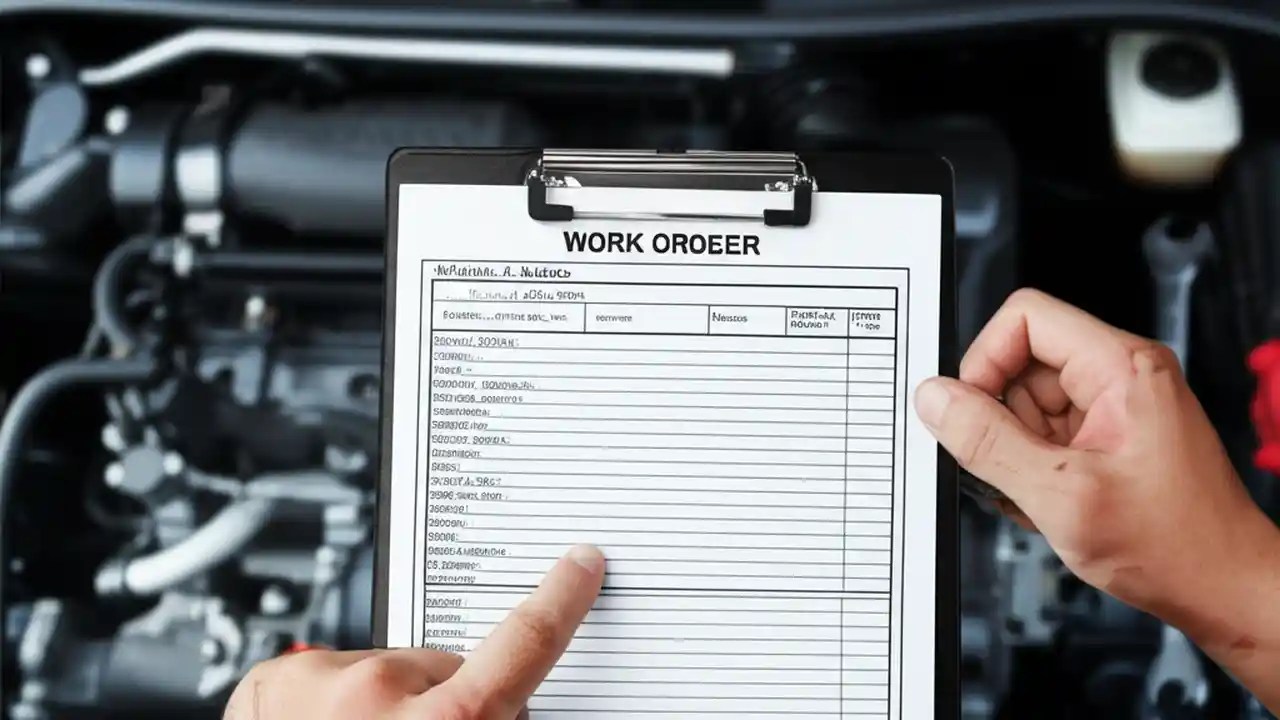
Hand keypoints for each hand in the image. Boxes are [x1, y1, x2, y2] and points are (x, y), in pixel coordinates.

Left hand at [223, 545, 605, 719]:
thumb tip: (510, 706)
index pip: (525, 645)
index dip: (561, 600)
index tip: (578, 567)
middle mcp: (383, 694)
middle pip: (442, 670)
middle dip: (437, 704)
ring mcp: (322, 684)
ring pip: (379, 673)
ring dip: (377, 709)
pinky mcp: (274, 681)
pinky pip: (325, 676)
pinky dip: (327, 707)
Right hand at [913, 289, 1279, 703]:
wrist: (1223, 589)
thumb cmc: (1174, 545)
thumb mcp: (1059, 494)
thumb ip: (988, 441)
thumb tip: (936, 399)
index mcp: (1121, 366)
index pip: (1025, 318)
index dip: (985, 362)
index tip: (971, 411)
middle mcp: (1121, 375)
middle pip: (1020, 364)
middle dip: (1001, 421)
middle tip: (1017, 471)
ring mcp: (1116, 407)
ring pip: (1026, 404)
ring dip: (1016, 452)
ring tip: (1044, 496)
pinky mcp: (1110, 436)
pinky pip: (1044, 434)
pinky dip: (1034, 469)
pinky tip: (1054, 504)